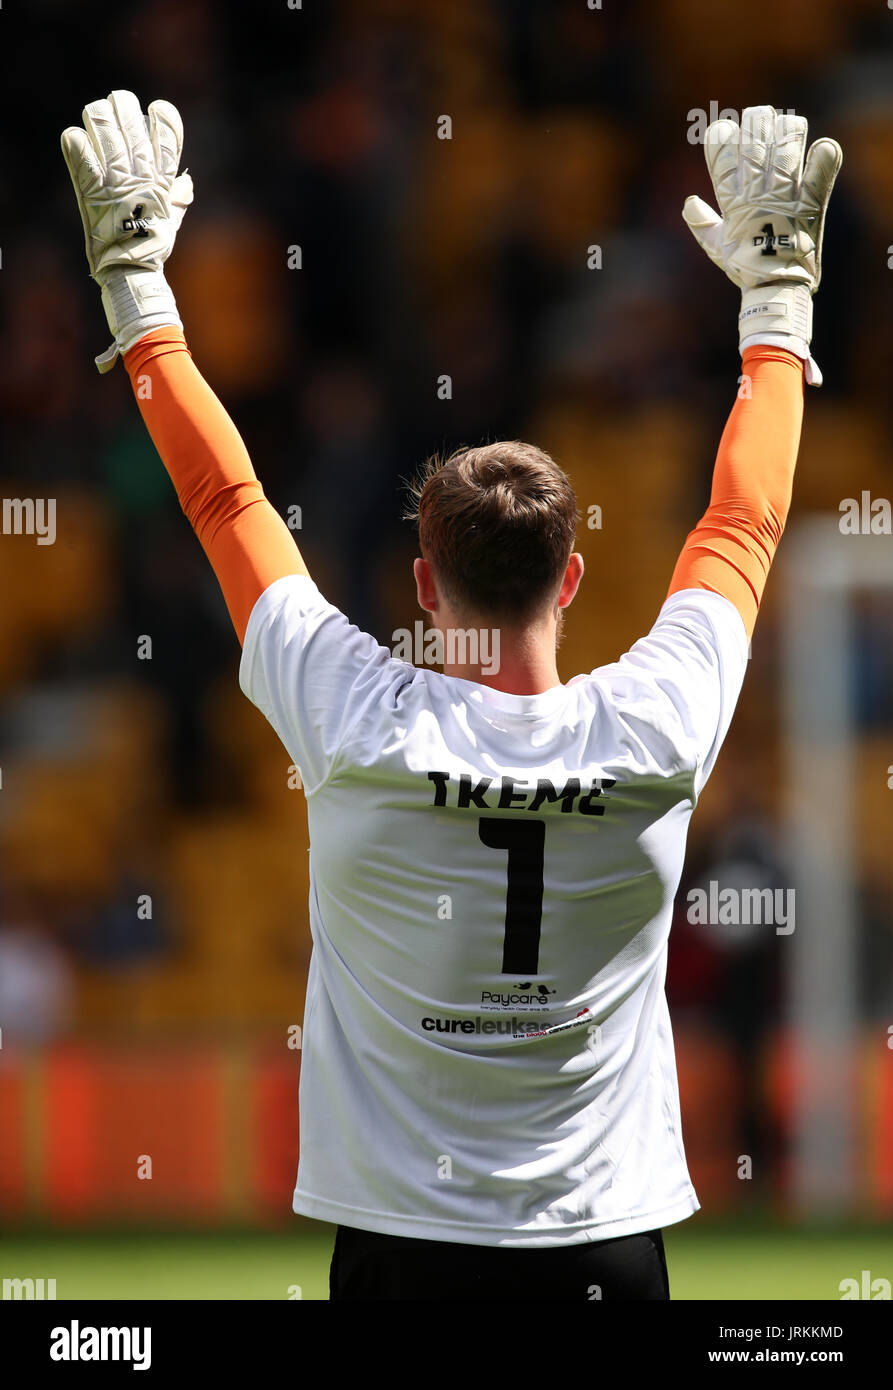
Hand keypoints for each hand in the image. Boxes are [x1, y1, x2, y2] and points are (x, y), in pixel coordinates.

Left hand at [61, 90, 191, 370]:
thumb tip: (186, 180)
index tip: (156, 111)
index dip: (163, 114)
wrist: (129, 270)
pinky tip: (78, 143)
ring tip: (96, 119)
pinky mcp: (90, 187)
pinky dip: (74, 141)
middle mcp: (140, 173)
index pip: (168, 131)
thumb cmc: (152, 248)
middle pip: (130, 117)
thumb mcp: (172, 220)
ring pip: (101, 122)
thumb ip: (179, 197)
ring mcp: (114, 179)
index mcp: (162, 179)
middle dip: (122, 105)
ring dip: (97, 116)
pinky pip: (77, 148)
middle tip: (117, 107)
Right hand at [682, 106, 840, 383]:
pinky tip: (822, 146)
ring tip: (787, 123)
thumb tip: (689, 203)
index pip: (722, 160)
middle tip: (759, 115)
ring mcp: (784, 201)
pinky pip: (818, 176)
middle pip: (754, 147)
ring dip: (786, 131)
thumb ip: (702, 224)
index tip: (724, 129)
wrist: (775, 289)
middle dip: (756, 124)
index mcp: (732, 205)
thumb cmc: (745, 269)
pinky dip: (823, 159)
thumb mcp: (717, 248)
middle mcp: (756, 198)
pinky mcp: (811, 206)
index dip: (721, 137)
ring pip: (784, 152)